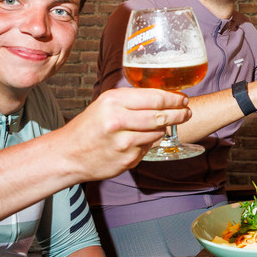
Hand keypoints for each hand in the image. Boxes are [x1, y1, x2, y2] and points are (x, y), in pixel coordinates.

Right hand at [58, 87, 190, 179]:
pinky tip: (138, 141)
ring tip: (161, 126)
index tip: (183, 99)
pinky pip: (148, 148)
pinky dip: (147, 143)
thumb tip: (164, 97)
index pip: (155, 97)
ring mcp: (123, 142)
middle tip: (187, 112)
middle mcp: (118, 120)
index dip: (174, 98)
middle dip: (178, 114)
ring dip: (162, 129)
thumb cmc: (90, 127)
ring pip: (157, 133)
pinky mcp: (127, 160)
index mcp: (113, 101)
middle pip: (161, 116)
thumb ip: (132, 100)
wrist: (68, 154)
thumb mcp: (105, 104)